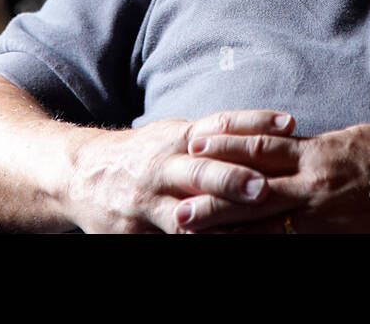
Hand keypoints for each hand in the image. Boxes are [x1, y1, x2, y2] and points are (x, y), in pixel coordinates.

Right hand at [61, 110, 296, 232]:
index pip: (220, 124)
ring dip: (220, 227)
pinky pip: (170, 243)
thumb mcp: (174, 136)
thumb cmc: (143, 155)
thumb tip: (272, 131)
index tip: (289, 124)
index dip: (254, 122)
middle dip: (232, 180)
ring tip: (254, 236)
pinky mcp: (136, 233)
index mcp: (178, 137)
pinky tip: (223, 247)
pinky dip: (196, 246)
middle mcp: (164, 166)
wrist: (80, 175)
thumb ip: (215, 137)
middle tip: (263, 189)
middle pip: (201, 170)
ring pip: (187, 217)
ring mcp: (148, 202)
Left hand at [177, 123, 369, 232]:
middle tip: (178, 206)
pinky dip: (268, 249)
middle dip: (214, 199)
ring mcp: (327, 216)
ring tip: (197, 234)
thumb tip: (292, 145)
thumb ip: (318, 147)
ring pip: (269, 225)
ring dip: (230, 231)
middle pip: (254, 190)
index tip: (194, 146)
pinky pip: (297, 246)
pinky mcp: (341, 239)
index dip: (225, 146)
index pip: (261, 147)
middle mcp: (316, 182)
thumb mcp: (355, 139)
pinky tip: (246, 251)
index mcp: (318, 151)